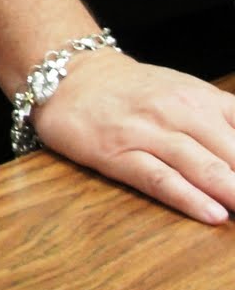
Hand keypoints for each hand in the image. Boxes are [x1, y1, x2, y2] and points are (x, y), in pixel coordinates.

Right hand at [34, 50, 234, 223]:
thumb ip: (225, 122)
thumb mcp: (187, 94)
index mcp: (204, 99)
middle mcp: (181, 112)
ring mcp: (149, 133)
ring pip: (204, 166)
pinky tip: (212, 213)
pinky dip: (187, 196)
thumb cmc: (134, 92)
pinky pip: (159, 177)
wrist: (70, 76)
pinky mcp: (119, 153)